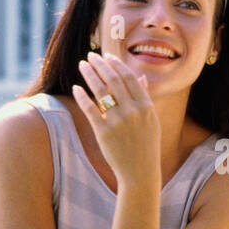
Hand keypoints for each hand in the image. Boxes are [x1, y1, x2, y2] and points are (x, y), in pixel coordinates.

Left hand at [72, 52, 160, 186]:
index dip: (117, 64)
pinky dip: (82, 96)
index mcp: (146, 106)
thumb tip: (141, 77)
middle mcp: (133, 111)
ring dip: (90, 74)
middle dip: (100, 64)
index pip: (129, 77)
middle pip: (113, 80)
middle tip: (91, 56)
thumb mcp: (152, 121)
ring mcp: (118, 122)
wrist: (140, 172)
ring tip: (82, 65)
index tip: (107, 56)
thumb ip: (146, 98)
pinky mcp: (104, 132)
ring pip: (100, 91)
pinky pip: (90, 109)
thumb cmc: (146, 145)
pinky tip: (76, 87)